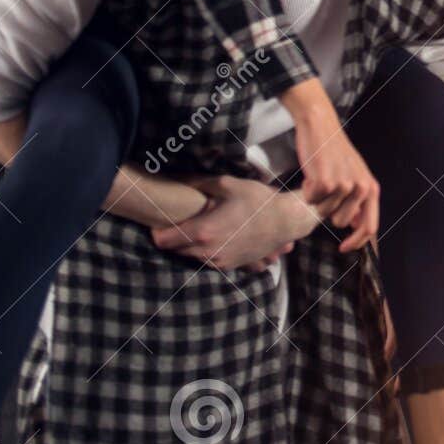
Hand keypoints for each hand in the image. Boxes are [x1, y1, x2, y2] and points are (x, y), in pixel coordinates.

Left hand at [151, 176, 317, 270]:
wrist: (286, 222)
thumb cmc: (257, 200)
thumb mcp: (228, 184)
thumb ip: (198, 182)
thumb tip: (175, 177)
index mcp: (203, 231)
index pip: (162, 240)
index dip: (157, 230)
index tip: (161, 219)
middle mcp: (207, 251)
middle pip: (173, 250)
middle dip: (173, 237)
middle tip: (179, 221)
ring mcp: (218, 262)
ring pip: (189, 257)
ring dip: (188, 245)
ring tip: (199, 227)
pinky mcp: (229, 267)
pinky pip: (205, 261)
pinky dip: (204, 251)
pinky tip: (214, 236)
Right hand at [291, 108, 378, 251]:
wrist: (321, 127)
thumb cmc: (335, 153)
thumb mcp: (355, 176)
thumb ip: (358, 202)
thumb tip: (357, 227)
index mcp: (371, 188)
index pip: (370, 227)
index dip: (357, 242)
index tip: (344, 248)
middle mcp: (362, 188)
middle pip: (341, 222)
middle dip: (329, 211)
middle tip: (326, 190)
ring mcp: (345, 186)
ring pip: (324, 213)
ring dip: (317, 199)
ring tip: (320, 179)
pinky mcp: (326, 182)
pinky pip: (311, 201)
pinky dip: (307, 191)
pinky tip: (312, 175)